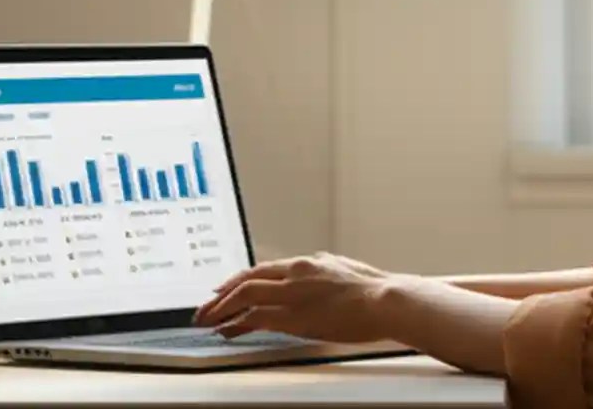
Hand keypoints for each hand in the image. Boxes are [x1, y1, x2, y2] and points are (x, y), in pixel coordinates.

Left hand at [193, 252, 397, 343]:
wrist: (387, 300)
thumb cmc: (373, 289)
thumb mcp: (341, 268)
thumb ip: (321, 269)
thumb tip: (313, 267)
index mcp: (306, 263)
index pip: (262, 269)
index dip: (239, 279)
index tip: (225, 288)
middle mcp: (294, 273)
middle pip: (246, 280)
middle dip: (221, 295)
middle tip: (205, 307)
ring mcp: (293, 295)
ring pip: (245, 297)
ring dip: (222, 309)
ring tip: (207, 320)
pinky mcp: (296, 318)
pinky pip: (257, 318)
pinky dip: (238, 324)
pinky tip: (227, 331)